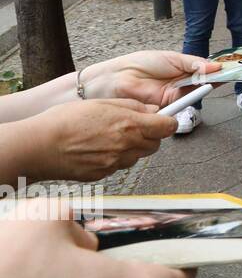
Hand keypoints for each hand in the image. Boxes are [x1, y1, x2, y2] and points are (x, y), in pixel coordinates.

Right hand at [29, 99, 177, 181]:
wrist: (37, 146)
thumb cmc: (64, 121)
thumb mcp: (101, 102)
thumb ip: (131, 106)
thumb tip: (153, 110)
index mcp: (129, 125)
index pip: (167, 127)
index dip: (168, 122)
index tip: (165, 119)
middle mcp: (126, 146)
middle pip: (155, 144)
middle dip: (149, 136)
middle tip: (132, 127)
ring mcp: (115, 163)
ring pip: (136, 157)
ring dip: (131, 148)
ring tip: (107, 137)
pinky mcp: (103, 175)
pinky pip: (118, 166)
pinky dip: (114, 158)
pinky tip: (96, 149)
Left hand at [81, 50, 221, 106]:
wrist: (119, 78)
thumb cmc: (142, 64)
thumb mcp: (172, 58)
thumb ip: (194, 63)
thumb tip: (215, 66)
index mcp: (181, 69)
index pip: (204, 70)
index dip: (216, 70)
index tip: (230, 68)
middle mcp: (180, 83)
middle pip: (203, 82)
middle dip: (217, 78)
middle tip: (230, 74)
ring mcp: (176, 94)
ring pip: (197, 91)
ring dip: (208, 85)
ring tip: (220, 78)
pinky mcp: (170, 105)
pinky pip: (187, 101)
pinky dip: (195, 96)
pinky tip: (203, 87)